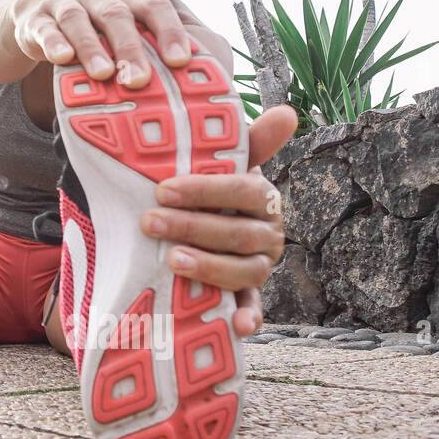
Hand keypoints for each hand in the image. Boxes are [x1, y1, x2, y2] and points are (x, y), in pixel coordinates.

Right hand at [11, 0, 192, 85]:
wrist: (33, 22)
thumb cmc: (88, 35)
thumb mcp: (116, 37)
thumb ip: (143, 50)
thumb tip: (183, 83)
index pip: (153, 6)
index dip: (169, 32)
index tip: (181, 62)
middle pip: (116, 14)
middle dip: (129, 47)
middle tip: (139, 80)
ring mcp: (63, 3)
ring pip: (78, 20)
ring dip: (91, 47)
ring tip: (103, 74)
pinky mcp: (36, 19)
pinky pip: (45, 30)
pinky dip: (54, 43)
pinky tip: (63, 59)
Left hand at [137, 105, 298, 336]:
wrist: (202, 225)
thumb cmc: (209, 191)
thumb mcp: (222, 165)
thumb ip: (249, 141)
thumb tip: (289, 112)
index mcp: (263, 197)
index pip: (244, 190)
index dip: (205, 190)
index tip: (163, 189)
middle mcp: (268, 233)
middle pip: (238, 232)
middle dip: (193, 227)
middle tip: (150, 222)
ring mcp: (260, 265)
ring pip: (245, 269)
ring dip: (211, 267)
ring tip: (173, 261)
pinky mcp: (249, 294)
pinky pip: (254, 307)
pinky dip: (250, 317)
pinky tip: (240, 327)